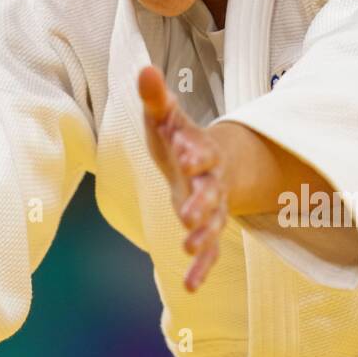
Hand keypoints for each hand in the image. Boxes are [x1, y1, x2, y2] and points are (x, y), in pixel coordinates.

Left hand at [138, 65, 246, 291]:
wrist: (205, 164)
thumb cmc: (180, 139)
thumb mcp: (166, 118)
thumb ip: (156, 98)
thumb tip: (144, 69)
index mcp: (201, 152)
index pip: (201, 151)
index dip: (195, 153)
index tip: (186, 155)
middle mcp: (211, 182)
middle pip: (210, 193)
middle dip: (201, 203)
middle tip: (189, 214)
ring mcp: (212, 208)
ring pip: (212, 224)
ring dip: (202, 235)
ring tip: (189, 247)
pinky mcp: (206, 229)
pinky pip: (208, 251)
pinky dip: (201, 269)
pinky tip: (190, 287)